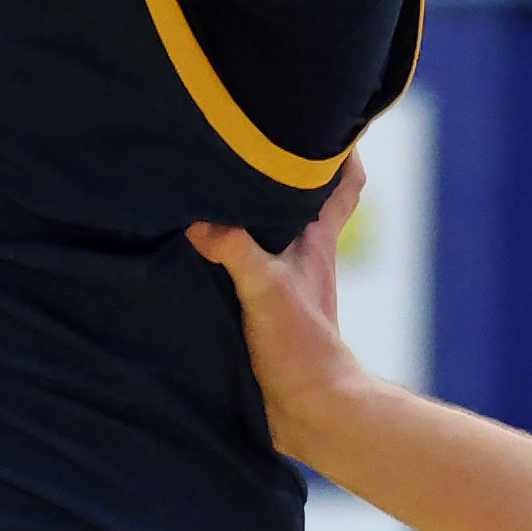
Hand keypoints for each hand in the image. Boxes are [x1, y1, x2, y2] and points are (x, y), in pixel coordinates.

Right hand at [189, 154, 369, 457]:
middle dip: (282, 171)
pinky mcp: (260, 311)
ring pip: (267, 234)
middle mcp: (301, 256)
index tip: (327, 116)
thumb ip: (234, 250)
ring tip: (205, 184)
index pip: (344, 183)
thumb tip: (197, 222)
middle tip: (248, 137)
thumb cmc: (301, 348)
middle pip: (301, 200)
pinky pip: (239, 269)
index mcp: (314, 241)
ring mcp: (281, 284)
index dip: (343, 149)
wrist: (307, 414)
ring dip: (244, 215)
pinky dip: (220, 255)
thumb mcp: (267, 290)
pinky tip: (187, 251)